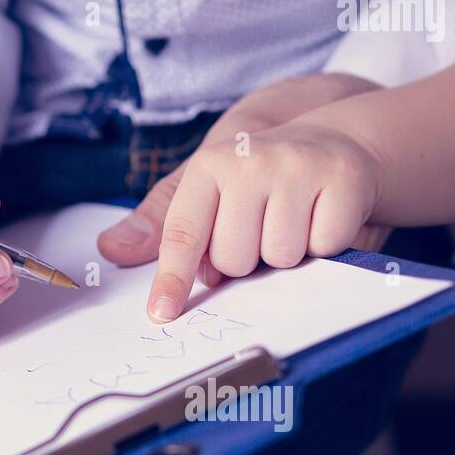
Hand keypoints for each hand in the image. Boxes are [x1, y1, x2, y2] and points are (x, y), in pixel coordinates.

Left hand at [99, 72, 390, 278]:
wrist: (335, 139)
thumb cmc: (259, 176)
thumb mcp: (207, 188)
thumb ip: (161, 223)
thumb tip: (111, 248)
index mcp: (208, 165)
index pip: (182, 232)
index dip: (171, 278)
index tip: (161, 314)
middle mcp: (250, 162)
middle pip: (234, 259)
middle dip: (248, 259)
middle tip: (261, 227)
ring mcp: (299, 167)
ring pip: (280, 258)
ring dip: (288, 254)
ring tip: (294, 219)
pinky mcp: (343, 179)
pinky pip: (326, 249)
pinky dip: (327, 245)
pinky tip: (323, 215)